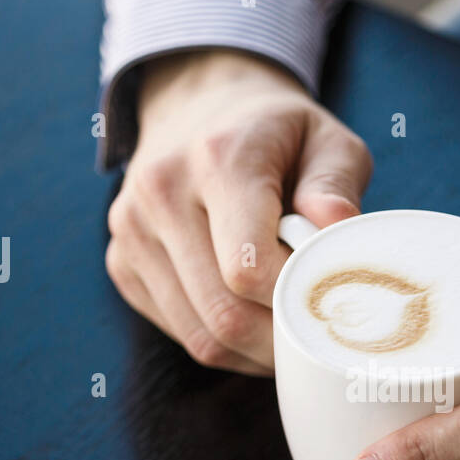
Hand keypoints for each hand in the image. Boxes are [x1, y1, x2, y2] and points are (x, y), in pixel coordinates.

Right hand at [105, 49, 372, 373]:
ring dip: (254, 352)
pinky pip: (181, 333)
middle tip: (318, 338)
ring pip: (200, 336)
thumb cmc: (278, 134)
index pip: (248, 269)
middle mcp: (161, 193)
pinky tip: (255, 322)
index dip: (295, 302)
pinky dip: (226, 345)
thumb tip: (337, 227)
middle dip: (280, 341)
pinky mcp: (121, 263)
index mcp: (216, 159)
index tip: (330, 301)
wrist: (198, 108)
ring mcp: (132, 231)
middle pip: (223, 313)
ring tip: (291, 335)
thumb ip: (337, 185)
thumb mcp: (326, 139)